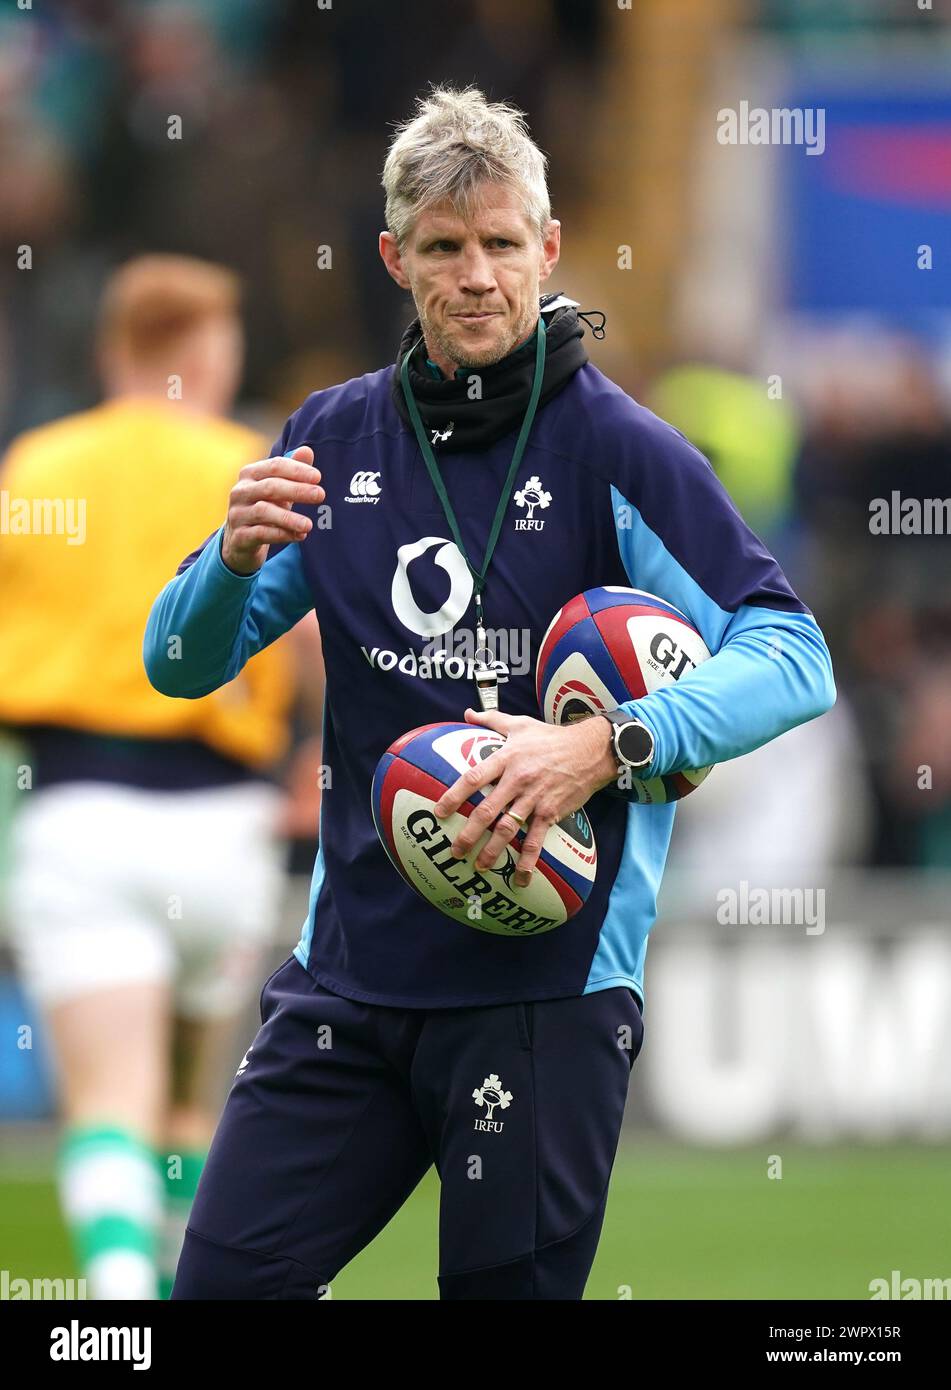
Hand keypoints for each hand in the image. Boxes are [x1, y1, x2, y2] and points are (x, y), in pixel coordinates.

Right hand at [221, 446, 324, 574]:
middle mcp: (240, 492)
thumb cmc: (265, 506)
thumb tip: (307, 451)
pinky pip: (261, 534)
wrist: (241, 540)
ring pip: (263, 511)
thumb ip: (292, 470)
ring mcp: (237, 514)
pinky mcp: (239, 536)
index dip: (297, 470)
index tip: (318, 477)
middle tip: (320, 495)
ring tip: (309, 524)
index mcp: (250, 474)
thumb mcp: (279, 488)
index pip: (275, 466)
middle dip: (297, 490)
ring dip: (289, 518)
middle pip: (270, 487)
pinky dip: (282, 534)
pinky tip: (300, 536)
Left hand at [432, 708, 617, 887]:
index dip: (454, 795)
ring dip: (493, 851)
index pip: (474, 778)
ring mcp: (535, 798)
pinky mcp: (551, 812)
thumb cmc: (551, 737)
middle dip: (469, 833)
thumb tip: (467, 713)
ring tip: (480, 867)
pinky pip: (537, 840)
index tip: (439, 812)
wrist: (590, 749)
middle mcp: (518, 780)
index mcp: (506, 758)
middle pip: (487, 810)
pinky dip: (527, 861)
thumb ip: (491, 719)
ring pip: (509, 829)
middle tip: (455, 850)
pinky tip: (519, 878)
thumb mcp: (520, 724)